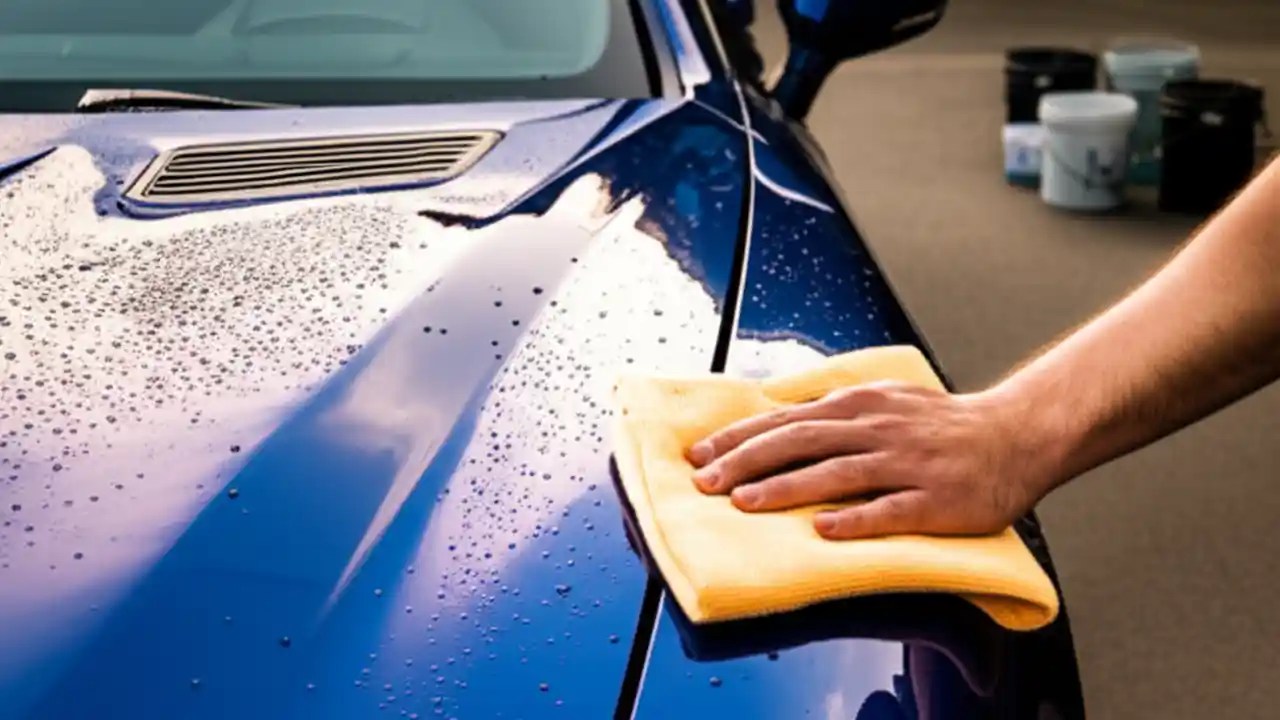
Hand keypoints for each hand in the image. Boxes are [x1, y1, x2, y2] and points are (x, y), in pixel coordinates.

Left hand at [686, 382, 1060, 538]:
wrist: (1013, 435)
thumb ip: (832, 412)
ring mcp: (905, 463)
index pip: (785, 419)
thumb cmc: (939, 425)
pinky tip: (825, 531)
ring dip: (787, 487)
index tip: (699, 455)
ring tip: (746, 502)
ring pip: (836, 473)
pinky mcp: (934, 499)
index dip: (738, 437)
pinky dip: (856, 520)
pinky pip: (890, 510)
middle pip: (800, 440)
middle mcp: (876, 428)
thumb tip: (773, 422)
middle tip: (706, 482)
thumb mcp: (882, 400)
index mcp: (858, 404)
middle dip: (746, 460)